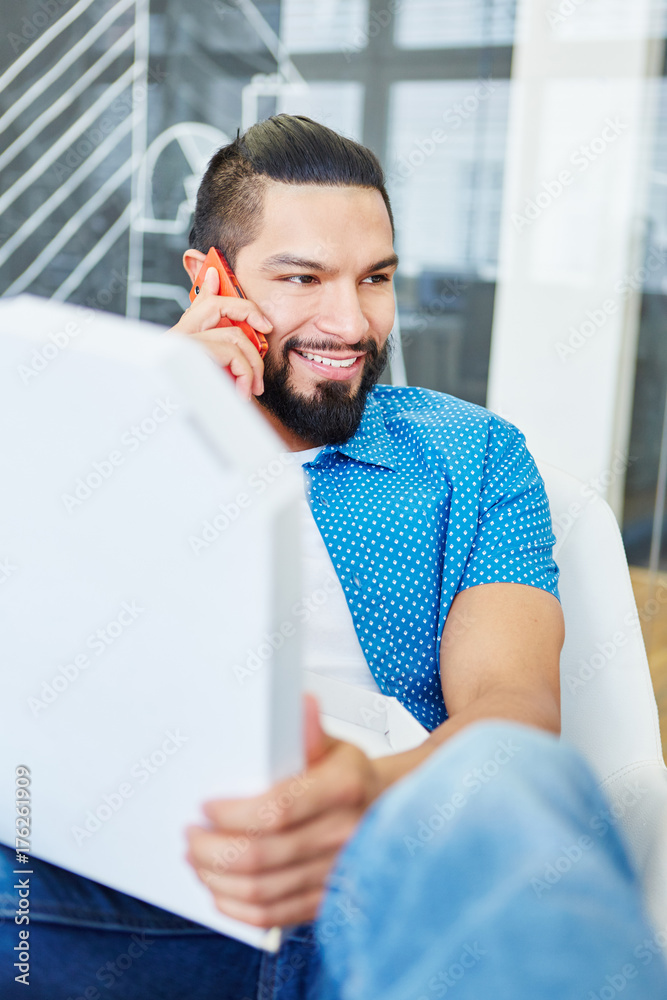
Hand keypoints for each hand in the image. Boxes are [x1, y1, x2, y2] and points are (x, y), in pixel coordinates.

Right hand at [170, 266, 272, 400]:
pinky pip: (230, 351)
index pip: (199, 301)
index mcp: (180, 342)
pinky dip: (245, 373)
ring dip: (252, 364)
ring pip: (232, 335)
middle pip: (215, 303)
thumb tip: (234, 334)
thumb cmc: (200, 412)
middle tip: (266, 329)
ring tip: (252, 388)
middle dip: (248, 310)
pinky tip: (242, 394)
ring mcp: (179, 348)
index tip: (223, 277)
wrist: (174, 437)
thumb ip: (224, 356)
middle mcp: (175, 340)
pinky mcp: (189, 356)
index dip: (214, 285)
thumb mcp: (215, 381)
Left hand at [185, 695, 381, 927]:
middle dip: (213, 848)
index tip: (205, 807)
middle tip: (189, 836)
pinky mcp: (326, 900)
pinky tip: (219, 891)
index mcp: (344, 788)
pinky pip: (276, 916)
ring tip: (197, 860)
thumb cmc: (350, 774)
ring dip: (218, 879)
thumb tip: (301, 702)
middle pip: (262, 855)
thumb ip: (310, 731)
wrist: (386, 811)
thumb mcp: (335, 745)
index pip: (278, 809)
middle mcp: (343, 834)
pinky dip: (239, 908)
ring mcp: (336, 873)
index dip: (233, 814)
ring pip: (263, 890)